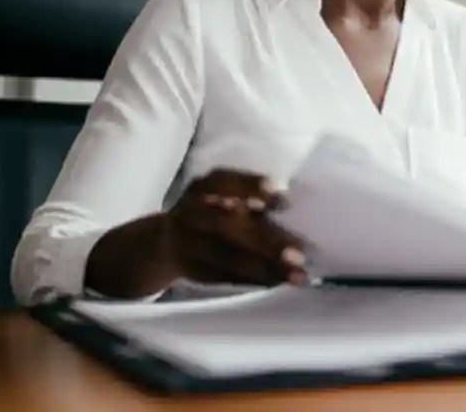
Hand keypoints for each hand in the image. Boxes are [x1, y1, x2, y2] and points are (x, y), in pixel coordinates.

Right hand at [160, 168, 307, 286]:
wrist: (166, 240)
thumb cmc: (212, 211)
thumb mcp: (222, 195)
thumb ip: (250, 198)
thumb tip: (288, 206)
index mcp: (202, 187)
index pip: (223, 182)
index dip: (252, 188)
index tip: (284, 200)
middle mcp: (190, 212)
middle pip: (225, 225)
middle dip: (264, 241)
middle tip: (299, 254)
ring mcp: (185, 242)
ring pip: (225, 257)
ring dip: (263, 268)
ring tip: (296, 275)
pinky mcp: (188, 269)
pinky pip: (222, 277)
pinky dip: (252, 280)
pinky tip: (277, 282)